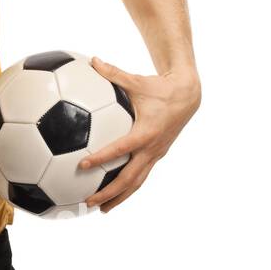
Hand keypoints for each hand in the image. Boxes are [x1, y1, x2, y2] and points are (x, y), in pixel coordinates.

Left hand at [80, 56, 200, 212]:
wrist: (188, 96)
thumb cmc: (160, 87)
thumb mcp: (136, 80)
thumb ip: (112, 73)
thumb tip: (91, 60)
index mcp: (146, 132)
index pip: (120, 149)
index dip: (102, 158)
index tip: (82, 165)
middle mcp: (152, 148)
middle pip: (129, 178)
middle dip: (109, 192)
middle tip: (88, 201)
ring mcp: (156, 155)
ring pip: (137, 183)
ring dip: (118, 197)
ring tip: (99, 209)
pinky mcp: (157, 156)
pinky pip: (141, 176)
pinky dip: (127, 188)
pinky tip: (111, 195)